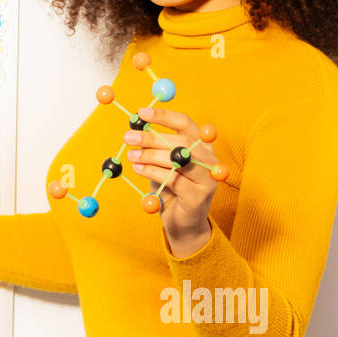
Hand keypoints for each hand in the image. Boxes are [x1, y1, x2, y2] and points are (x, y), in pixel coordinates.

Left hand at [123, 105, 227, 254]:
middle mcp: (209, 159)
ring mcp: (207, 178)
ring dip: (149, 155)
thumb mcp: (161, 163)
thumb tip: (134, 128)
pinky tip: (138, 169)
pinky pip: (172, 179)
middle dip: (151, 137)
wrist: (182, 223)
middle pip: (180, 141)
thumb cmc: (171, 188)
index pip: (185, 123)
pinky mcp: (199, 196)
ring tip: (131, 156)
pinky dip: (152, 172)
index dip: (163, 116)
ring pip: (176, 160)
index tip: (141, 113)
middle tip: (128, 137)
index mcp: (201, 145)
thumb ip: (154, 147)